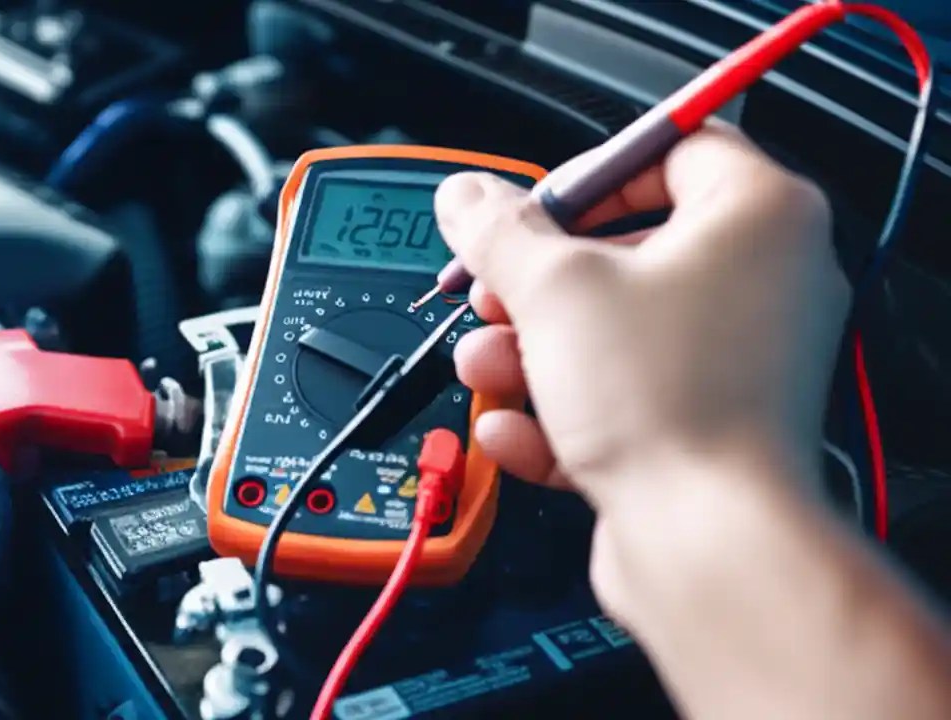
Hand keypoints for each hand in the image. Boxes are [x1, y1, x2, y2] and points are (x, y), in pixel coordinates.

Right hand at [437, 127, 850, 612]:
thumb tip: (469, 198)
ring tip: (488, 365)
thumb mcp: (554, 287)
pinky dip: (565, 409)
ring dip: (533, 350)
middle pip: (628, 250)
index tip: (529, 209)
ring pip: (615, 333)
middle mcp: (764, 284)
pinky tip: (517, 428)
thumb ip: (500, 230)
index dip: (585, 174)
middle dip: (538, 281)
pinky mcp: (706, 427)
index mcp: (759, 217)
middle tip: (495, 291)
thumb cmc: (671, 405)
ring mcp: (738, 362)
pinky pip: (624, 399)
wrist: (706, 541)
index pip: (670, 150)